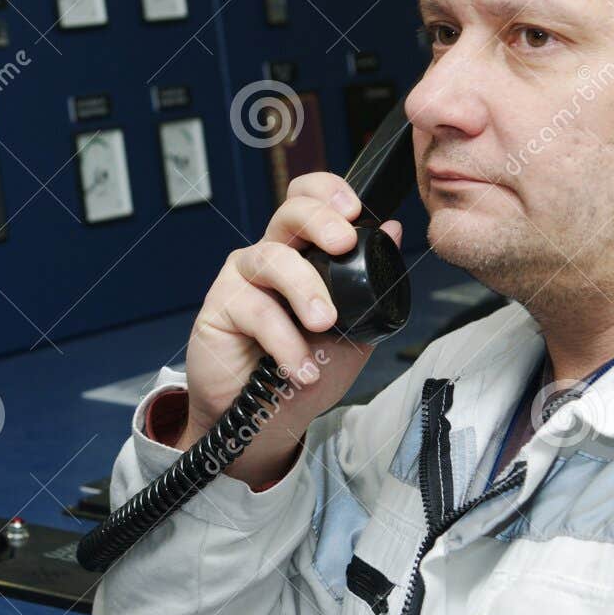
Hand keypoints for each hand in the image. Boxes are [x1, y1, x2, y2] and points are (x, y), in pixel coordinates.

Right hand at [177, 172, 402, 486]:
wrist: (265, 422)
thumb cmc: (304, 372)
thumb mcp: (352, 334)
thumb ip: (372, 287)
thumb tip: (393, 231)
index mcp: (304, 255)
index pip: (310, 201)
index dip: (328, 192)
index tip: (356, 209)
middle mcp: (272, 258)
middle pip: (289, 212)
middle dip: (320, 219)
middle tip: (343, 244)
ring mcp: (243, 280)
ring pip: (272, 257)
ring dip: (305, 288)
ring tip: (324, 324)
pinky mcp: (219, 307)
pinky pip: (255, 310)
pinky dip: (284, 341)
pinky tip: (301, 367)